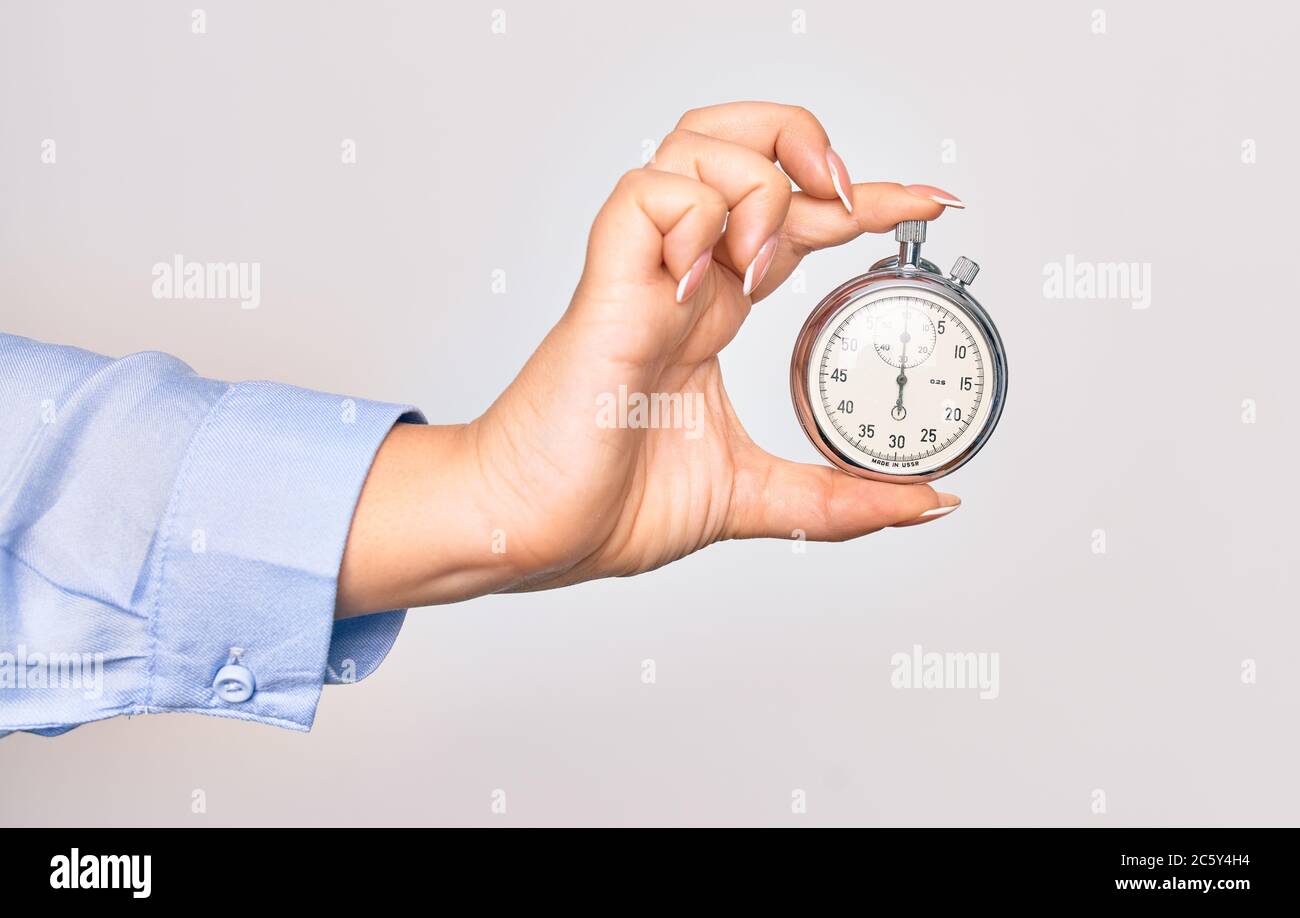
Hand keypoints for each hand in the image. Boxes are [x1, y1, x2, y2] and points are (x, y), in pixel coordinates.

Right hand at [338, 102, 965, 615]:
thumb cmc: (605, 505)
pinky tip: (703, 276)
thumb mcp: (753, 498)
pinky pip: (645, 198)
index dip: (862, 197)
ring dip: (756, 183)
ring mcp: (641, 278)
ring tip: (766, 258)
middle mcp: (680, 281)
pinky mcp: (605, 293)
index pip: (793, 219)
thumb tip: (930, 501)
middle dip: (807, 144)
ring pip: (694, 149)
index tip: (926, 205)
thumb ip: (839, 500)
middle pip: (739, 145)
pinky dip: (691, 217)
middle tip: (852, 196)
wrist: (531, 531)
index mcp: (711, 315)